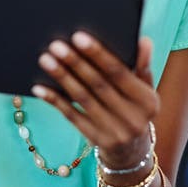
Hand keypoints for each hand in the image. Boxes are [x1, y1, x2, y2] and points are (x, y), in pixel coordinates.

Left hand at [31, 32, 157, 165]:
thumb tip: (143, 41)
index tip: (78, 36)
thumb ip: (142, 65)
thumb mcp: (145, 89)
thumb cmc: (135, 108)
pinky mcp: (96, 140)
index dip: (98, 54)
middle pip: (98, 85)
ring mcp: (114, 132)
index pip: (119, 73)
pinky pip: (71, 116)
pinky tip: (39, 87)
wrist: (132, 150)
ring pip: (83, 99)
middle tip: (56, 45)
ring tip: (46, 59)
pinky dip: (54, 100)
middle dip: (76, 63)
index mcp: (148, 101)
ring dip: (62, 78)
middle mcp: (133, 119)